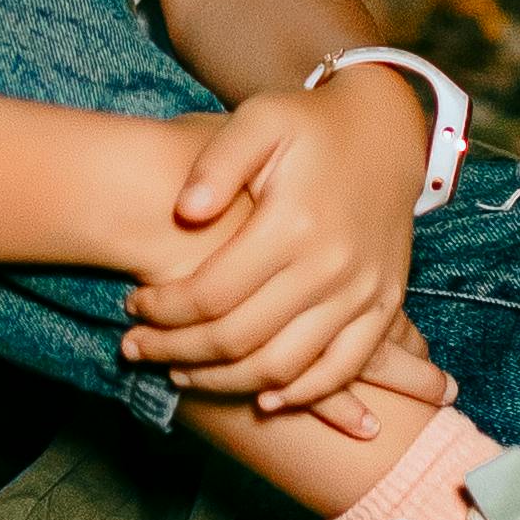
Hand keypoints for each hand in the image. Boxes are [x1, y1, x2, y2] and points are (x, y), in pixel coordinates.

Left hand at [125, 66, 431, 416]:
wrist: (387, 130)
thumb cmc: (309, 125)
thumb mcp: (259, 120)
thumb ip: (217, 163)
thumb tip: (184, 211)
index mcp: (293, 223)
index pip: (211, 293)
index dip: (163, 309)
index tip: (132, 304)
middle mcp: (331, 267)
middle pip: (239, 338)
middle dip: (176, 351)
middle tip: (137, 348)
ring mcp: (362, 291)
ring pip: (284, 366)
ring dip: (226, 381)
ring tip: (181, 374)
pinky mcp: (385, 304)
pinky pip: (343, 367)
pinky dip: (302, 393)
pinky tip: (262, 399)